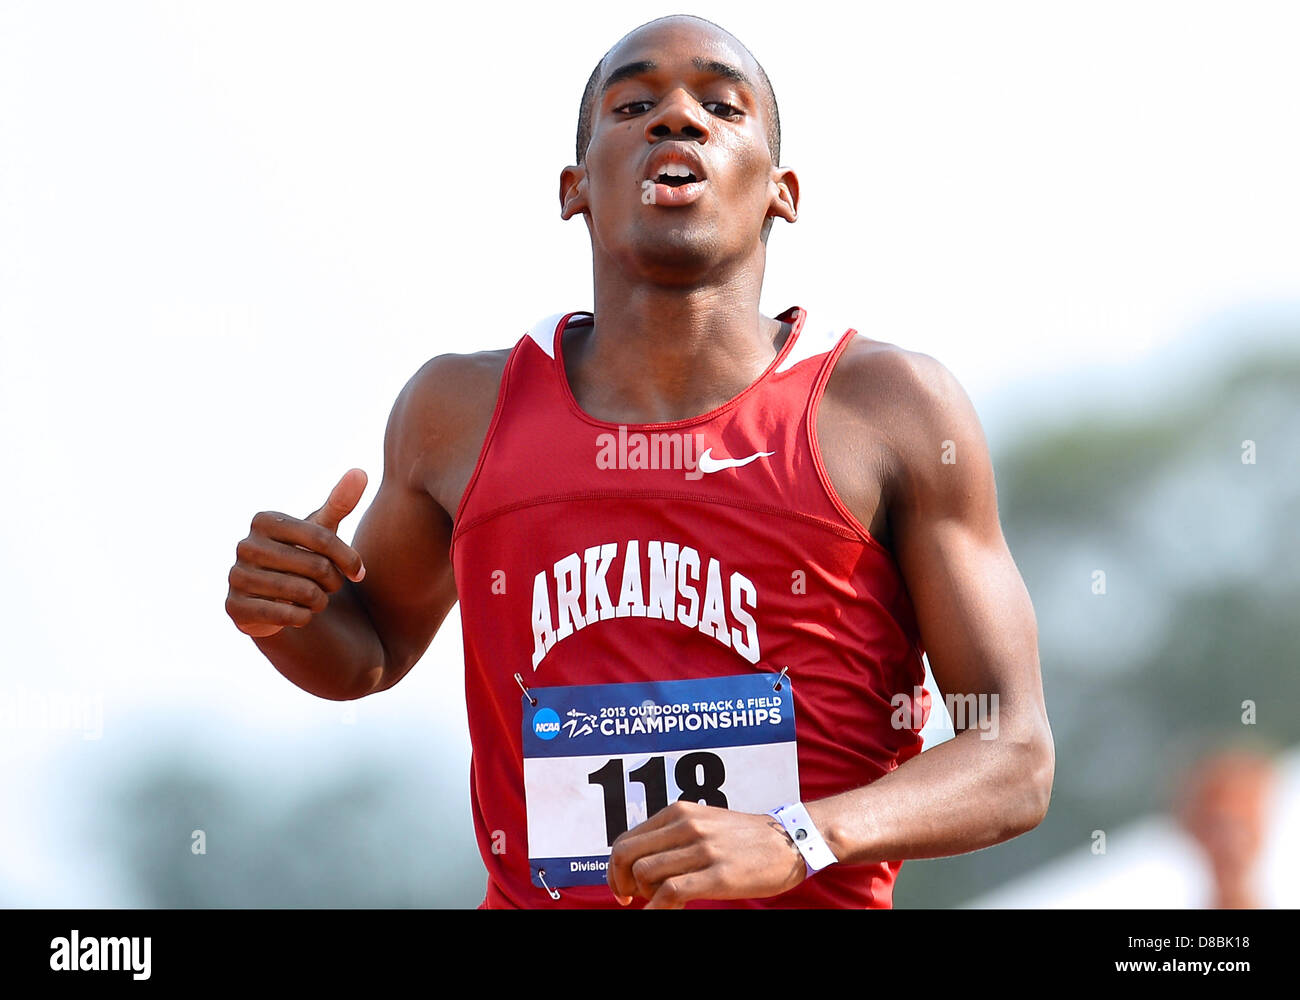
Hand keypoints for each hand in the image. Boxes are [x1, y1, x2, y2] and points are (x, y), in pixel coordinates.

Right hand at [226, 469, 367, 637]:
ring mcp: (236, 577)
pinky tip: (301, 613)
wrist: (269, 597)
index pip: (322, 538)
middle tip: (331, 586)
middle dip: (333, 582)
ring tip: (317, 599)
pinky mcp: (234, 607)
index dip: (348, 558)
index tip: (359, 571)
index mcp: (264, 521)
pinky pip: (287, 616)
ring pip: (304, 593)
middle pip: (316, 567)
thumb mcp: (320, 530)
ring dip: (320, 601)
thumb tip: (360, 472)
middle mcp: (245, 545)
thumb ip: (340, 502)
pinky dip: (304, 617)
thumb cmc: (300, 555)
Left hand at [606, 801, 806, 908]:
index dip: (615, 868)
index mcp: (679, 812)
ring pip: (645, 874)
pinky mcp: (718, 874)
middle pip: (626, 855)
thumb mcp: (704, 823)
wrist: (791, 841)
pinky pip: (670, 893)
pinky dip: (658, 910)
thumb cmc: (745, 838)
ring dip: (645, 896)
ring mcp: (702, 849)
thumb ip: (673, 836)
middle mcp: (686, 825)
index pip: (625, 839)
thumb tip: (639, 864)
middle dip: (620, 882)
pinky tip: (665, 914)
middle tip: (631, 899)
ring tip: (663, 901)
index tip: (623, 888)